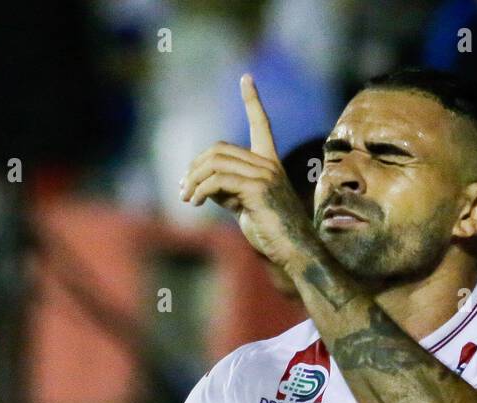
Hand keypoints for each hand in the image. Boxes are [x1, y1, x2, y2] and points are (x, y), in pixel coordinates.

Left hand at [180, 74, 316, 270]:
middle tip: (182, 190)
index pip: (261, 123)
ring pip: (215, 163)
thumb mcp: (244, 206)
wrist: (294, 251)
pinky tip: (196, 203)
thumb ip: (227, 190)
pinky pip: (217, 180)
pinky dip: (200, 190)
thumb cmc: (270, 232)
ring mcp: (265, 174)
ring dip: (193, 181)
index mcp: (270, 163)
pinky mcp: (257, 188)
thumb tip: (200, 183)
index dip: (253, 100)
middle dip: (194, 168)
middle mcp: (269, 163)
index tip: (246, 78)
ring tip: (186, 198)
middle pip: (219, 150)